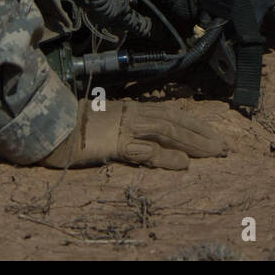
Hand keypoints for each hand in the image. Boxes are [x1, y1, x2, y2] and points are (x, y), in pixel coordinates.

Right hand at [40, 99, 226, 169]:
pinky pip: (144, 150)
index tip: (214, 136)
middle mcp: (132, 114)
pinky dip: (166, 157)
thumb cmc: (74, 128)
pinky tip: (183, 165)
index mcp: (132, 109)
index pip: (171, 114)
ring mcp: (123, 127)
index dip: (195, 124)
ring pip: (167, 131)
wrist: (49, 127)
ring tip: (214, 154)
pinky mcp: (114, 143)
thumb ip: (130, 133)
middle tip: (225, 148)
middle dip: (202, 134)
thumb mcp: (108, 127)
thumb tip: (153, 144)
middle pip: (175, 121)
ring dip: (193, 142)